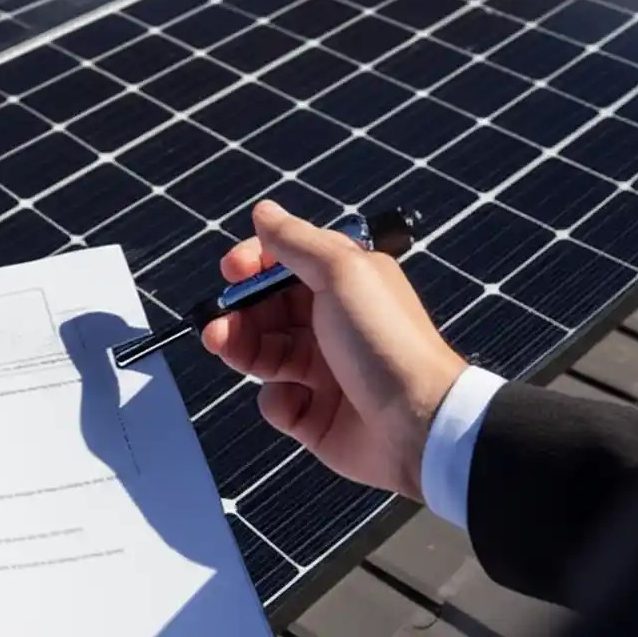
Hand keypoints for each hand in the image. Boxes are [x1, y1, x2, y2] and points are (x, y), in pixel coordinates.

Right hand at [201, 200, 466, 500]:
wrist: (418, 425)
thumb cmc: (385, 341)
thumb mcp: (341, 274)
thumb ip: (296, 241)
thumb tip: (263, 211)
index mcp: (343, 285)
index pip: (285, 264)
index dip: (254, 264)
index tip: (232, 271)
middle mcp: (331, 324)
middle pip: (265, 310)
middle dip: (237, 312)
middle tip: (219, 322)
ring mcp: (322, 371)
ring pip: (262, 353)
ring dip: (238, 347)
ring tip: (222, 345)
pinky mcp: (314, 414)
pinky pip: (276, 400)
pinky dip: (278, 400)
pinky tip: (296, 400)